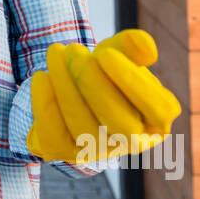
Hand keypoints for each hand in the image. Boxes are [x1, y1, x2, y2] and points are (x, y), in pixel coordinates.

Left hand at [26, 30, 181, 164]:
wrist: (72, 87)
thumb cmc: (104, 70)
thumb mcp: (119, 53)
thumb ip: (133, 46)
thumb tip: (147, 47)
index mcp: (157, 120)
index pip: (158, 109)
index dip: (132, 83)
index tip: (106, 53)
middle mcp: (133, 142)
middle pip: (121, 125)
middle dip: (93, 84)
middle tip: (74, 49)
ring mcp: (99, 152)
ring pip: (84, 129)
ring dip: (65, 86)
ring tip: (56, 51)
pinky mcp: (67, 153)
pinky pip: (55, 136)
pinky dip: (45, 105)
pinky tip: (41, 76)